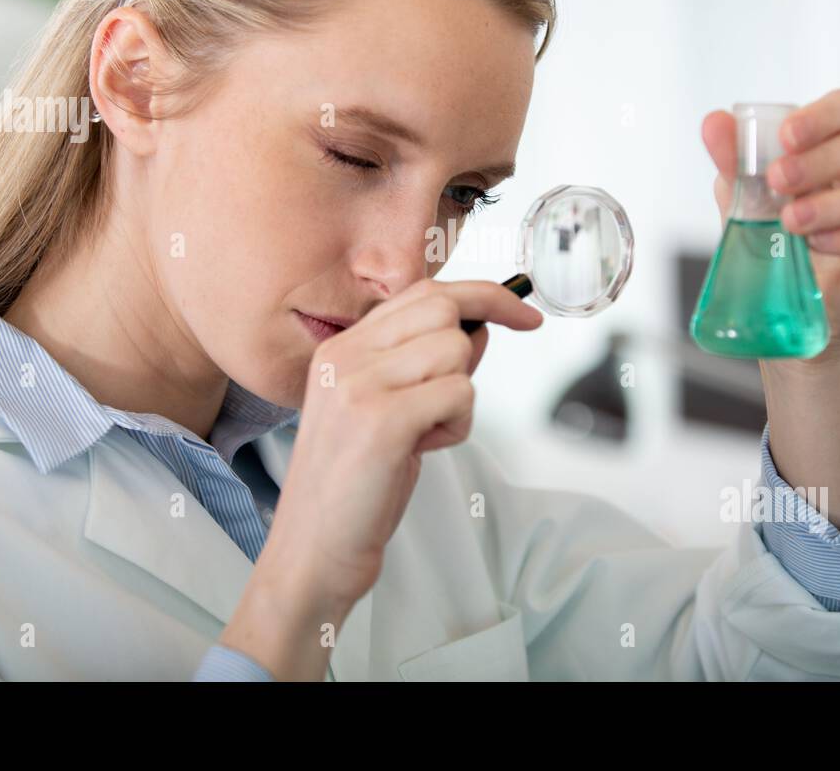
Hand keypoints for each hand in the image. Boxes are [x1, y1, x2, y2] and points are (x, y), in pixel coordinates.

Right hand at [220, 278, 541, 678]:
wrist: (314, 549)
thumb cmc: (357, 485)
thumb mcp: (389, 410)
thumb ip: (428, 364)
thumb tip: (484, 325)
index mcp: (341, 348)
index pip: (423, 291)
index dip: (484, 295)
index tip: (525, 313)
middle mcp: (345, 356)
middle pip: (444, 310)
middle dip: (467, 353)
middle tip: (448, 402)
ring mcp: (361, 384)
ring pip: (457, 351)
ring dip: (459, 400)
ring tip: (422, 435)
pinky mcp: (383, 419)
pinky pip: (460, 393)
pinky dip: (456, 426)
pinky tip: (422, 450)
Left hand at [701, 88, 839, 361]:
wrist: (795, 304)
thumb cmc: (782, 238)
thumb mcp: (750, 198)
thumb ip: (735, 159)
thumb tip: (713, 121)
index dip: (823, 116)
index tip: (785, 136)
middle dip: (822, 159)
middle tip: (779, 180)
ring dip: (837, 202)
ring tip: (793, 220)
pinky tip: (820, 243)